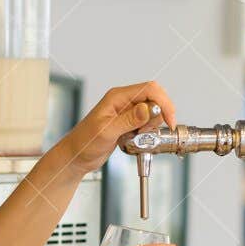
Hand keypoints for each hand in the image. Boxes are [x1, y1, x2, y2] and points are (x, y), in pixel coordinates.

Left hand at [55, 81, 176, 175]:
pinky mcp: (128, 123)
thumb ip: (128, 120)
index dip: (163, 102)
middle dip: (158, 116)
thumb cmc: (84, 143)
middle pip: (154, 99)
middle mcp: (123, 101)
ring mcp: (126, 112)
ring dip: (151, 126)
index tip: (168, 120)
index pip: (150, 89)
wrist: (76, 156)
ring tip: (136, 137)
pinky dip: (146, 132)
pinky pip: (146, 123)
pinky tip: (134, 140)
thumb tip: (147, 109)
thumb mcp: (107, 132)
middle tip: (147, 132)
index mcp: (117, 97)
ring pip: (152, 112)